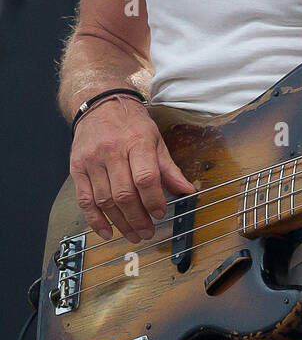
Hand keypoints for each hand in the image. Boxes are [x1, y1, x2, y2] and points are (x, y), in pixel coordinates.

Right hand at [70, 98, 196, 243]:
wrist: (99, 104)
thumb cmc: (131, 123)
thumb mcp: (155, 139)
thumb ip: (169, 168)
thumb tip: (187, 191)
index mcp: (136, 142)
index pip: (145, 178)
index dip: (153, 201)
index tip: (160, 214)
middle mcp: (112, 152)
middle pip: (124, 194)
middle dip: (138, 219)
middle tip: (147, 232)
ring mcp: (92, 161)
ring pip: (105, 201)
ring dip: (120, 223)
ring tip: (133, 234)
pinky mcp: (77, 168)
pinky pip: (85, 200)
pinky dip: (95, 220)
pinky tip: (107, 231)